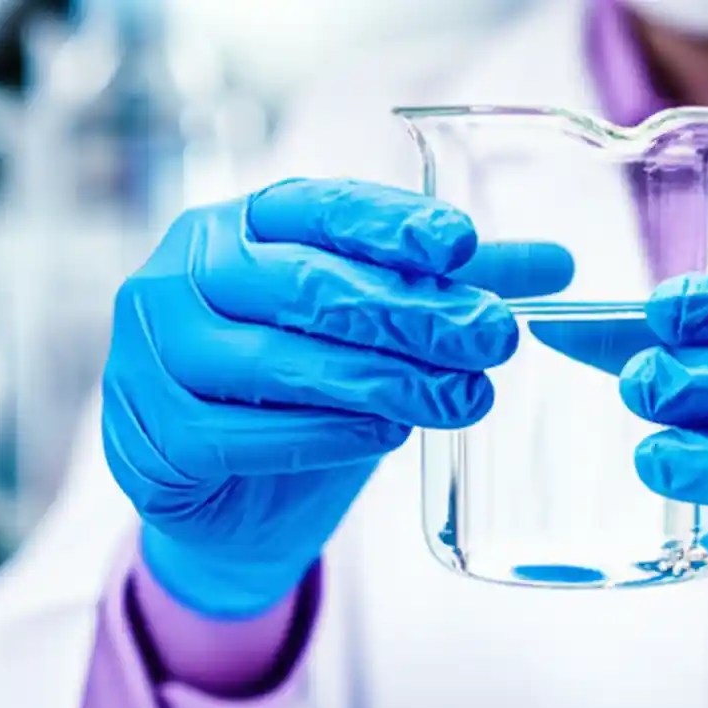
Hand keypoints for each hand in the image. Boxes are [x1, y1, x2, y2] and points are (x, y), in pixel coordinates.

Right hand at [102, 178, 570, 617]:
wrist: (225, 500)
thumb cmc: (301, 390)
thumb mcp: (372, 329)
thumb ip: (447, 288)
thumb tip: (558, 264)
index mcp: (233, 226)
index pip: (316, 207)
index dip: (391, 225)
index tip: (465, 245)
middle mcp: (179, 275)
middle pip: (307, 284)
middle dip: (414, 312)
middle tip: (496, 337)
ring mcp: (149, 354)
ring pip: (281, 361)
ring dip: (385, 380)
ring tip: (466, 396)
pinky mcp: (148, 434)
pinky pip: (245, 433)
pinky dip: (325, 433)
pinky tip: (388, 432)